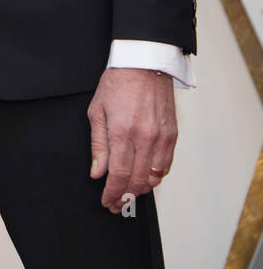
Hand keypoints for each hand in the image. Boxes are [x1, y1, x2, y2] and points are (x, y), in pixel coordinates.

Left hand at [87, 68, 176, 213]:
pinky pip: (166, 165)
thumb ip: (98, 145)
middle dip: (124, 197)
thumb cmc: (117, 83)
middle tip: (116, 204)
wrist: (144, 64)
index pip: (118, 175)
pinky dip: (156, 176)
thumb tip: (98, 173)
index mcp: (122, 132)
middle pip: (137, 181)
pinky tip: (146, 178)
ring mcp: (161, 137)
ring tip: (129, 194)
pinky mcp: (172, 135)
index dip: (112, 193)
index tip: (107, 202)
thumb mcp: (97, 111)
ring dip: (141, 190)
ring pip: (153, 177)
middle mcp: (144, 138)